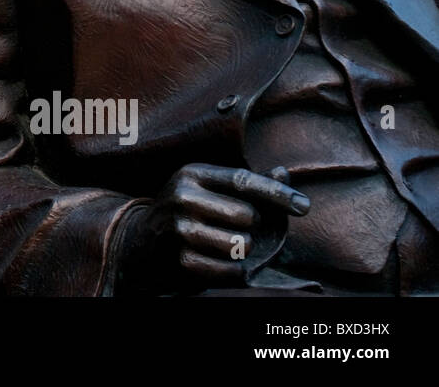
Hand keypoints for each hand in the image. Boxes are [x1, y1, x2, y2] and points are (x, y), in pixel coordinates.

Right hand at [119, 164, 308, 291]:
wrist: (141, 241)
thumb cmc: (187, 211)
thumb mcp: (208, 189)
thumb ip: (247, 183)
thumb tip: (283, 172)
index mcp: (192, 173)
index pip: (244, 180)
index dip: (277, 193)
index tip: (304, 206)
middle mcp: (182, 197)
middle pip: (248, 215)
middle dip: (252, 226)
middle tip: (235, 227)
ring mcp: (179, 229)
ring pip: (241, 245)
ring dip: (243, 251)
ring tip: (225, 245)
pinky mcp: (180, 259)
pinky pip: (231, 271)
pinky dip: (235, 272)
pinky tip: (220, 263)